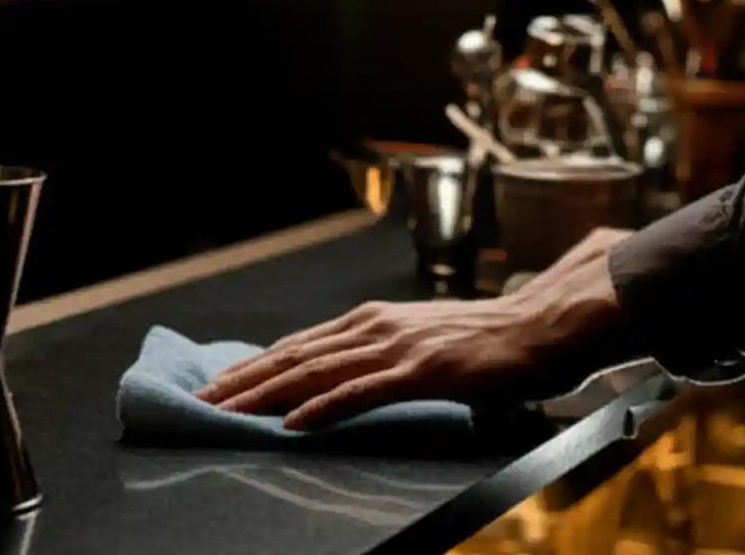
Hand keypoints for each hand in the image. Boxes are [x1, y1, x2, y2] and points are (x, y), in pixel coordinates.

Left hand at [195, 228, 636, 429]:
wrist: (542, 325)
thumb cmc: (487, 339)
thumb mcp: (422, 340)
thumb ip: (383, 355)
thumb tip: (348, 375)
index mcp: (372, 320)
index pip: (300, 345)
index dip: (255, 366)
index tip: (220, 385)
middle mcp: (375, 327)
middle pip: (295, 356)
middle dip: (244, 380)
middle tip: (202, 401)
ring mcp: (398, 347)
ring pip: (317, 372)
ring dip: (267, 393)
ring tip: (229, 411)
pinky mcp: (423, 370)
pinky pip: (362, 392)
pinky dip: (322, 408)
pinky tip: (294, 423)